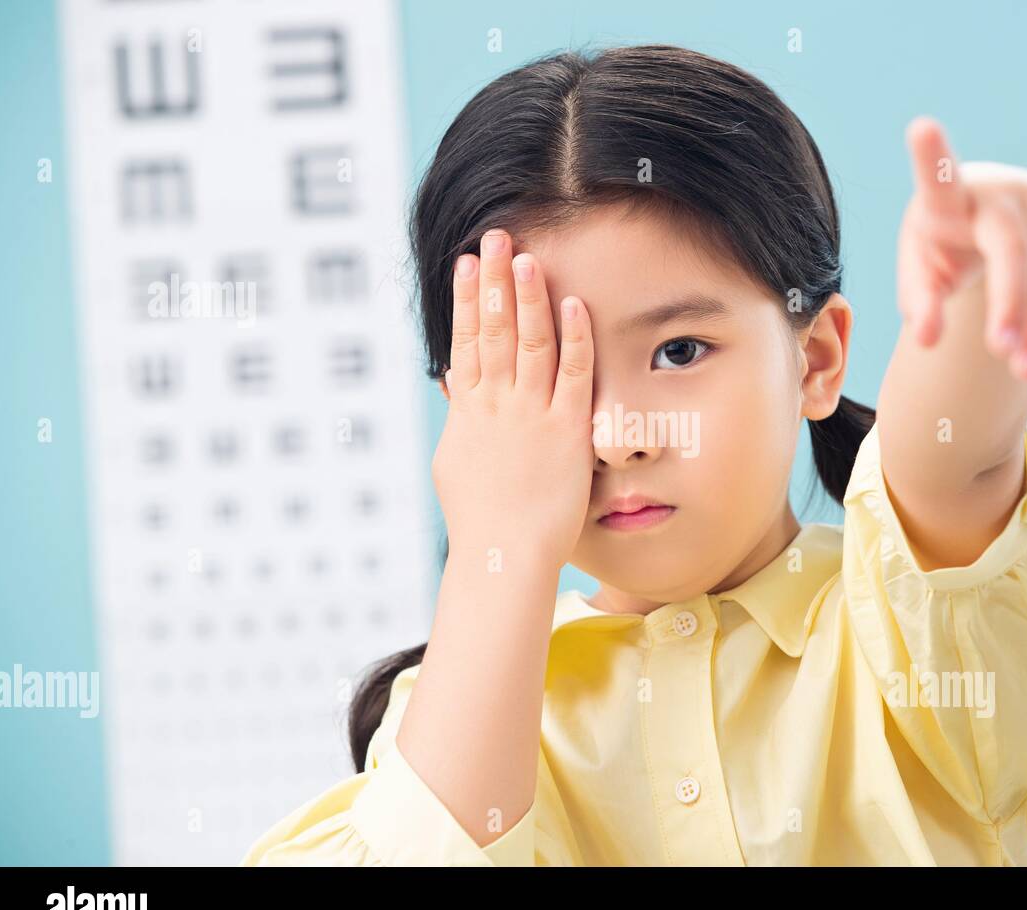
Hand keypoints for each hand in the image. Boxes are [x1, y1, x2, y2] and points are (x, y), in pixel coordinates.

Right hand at [433, 227, 594, 566]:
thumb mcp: (455, 461)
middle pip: (493, 330)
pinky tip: (573, 303)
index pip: (466, 341)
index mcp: (470, 410)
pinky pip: (572, 375)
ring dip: (527, 296)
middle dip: (493, 281)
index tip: (466, 261)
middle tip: (493, 236)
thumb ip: (459, 418)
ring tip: (524, 254)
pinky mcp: (566, 430)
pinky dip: (572, 338)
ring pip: (528, 342)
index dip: (467, 299)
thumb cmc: (481, 518)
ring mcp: (531, 415)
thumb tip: (454, 385)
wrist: (503, 555)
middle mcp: (497, 404)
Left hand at [896, 116, 1026, 379]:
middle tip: (1001, 350)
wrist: (981, 217)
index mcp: (942, 200)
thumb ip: (920, 306)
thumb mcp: (920, 275)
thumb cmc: (941, 248)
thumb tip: (927, 340)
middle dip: (1008, 301)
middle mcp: (993, 191)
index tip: (920, 128)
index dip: (931, 155)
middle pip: (1007, 247)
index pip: (935, 178)